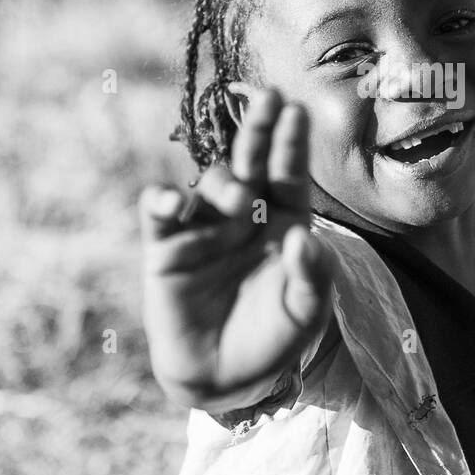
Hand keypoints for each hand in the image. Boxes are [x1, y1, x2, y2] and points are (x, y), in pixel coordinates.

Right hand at [139, 89, 333, 410]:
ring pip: (211, 185)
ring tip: (236, 196)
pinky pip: (161, 216)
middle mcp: (245, 216)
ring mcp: (205, 229)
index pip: (289, 177)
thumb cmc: (274, 339)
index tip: (296, 111)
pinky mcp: (167, 249)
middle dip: (259, 130)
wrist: (225, 378)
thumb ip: (312, 278)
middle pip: (251, 164)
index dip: (291, 145)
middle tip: (268, 95)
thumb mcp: (306, 313)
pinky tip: (170, 199)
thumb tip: (303, 236)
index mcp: (284, 223)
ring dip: (224, 181)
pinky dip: (162, 201)